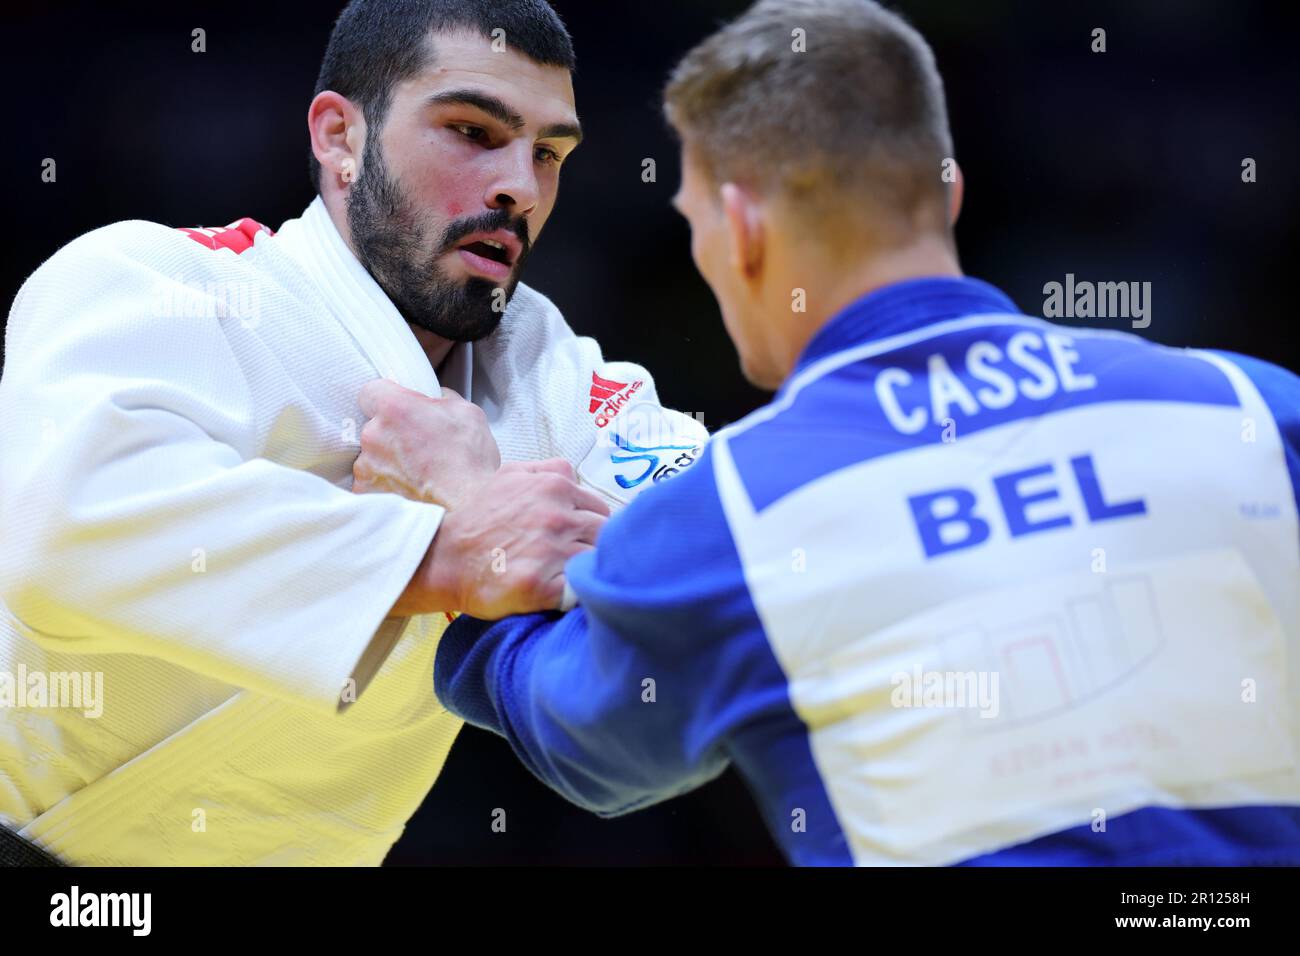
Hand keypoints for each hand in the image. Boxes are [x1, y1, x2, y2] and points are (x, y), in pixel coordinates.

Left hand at [353, 379, 499, 509]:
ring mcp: (367, 465)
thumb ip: (443, 399)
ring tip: (416, 470)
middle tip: (418, 443)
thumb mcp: (467, 413)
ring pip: (371, 454)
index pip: (370, 391)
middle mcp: (374, 434)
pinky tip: (408, 486)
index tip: (397, 408)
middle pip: (373, 425)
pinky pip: (370, 480)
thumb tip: (438, 400)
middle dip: (392, 433)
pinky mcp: (366, 492)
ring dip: (388, 459)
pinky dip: (385, 483)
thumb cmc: (468, 463)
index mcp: (394, 408)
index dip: (385, 400)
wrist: (468, 505)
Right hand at [392, 459, 610, 618]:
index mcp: (554, 487)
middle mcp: (556, 517)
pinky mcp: (541, 587)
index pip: (602, 512)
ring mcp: (550, 552)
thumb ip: (549, 470)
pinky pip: (580, 593)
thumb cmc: (479, 520)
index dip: (593, 530)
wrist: (445, 558)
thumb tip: (577, 478)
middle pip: (604, 537)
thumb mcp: (510, 475)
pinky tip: (560, 594)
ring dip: (586, 573)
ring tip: (566, 578)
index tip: (579, 542)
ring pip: (595, 564)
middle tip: (575, 562)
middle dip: (594, 550)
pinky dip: (576, 596)